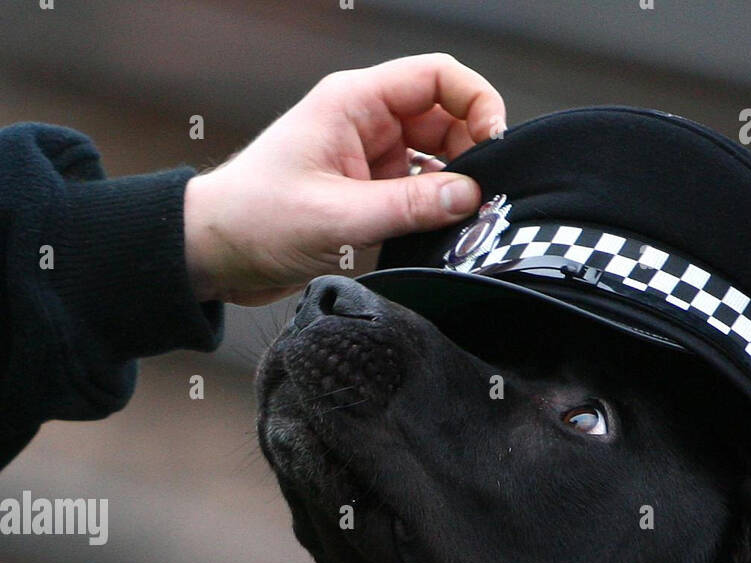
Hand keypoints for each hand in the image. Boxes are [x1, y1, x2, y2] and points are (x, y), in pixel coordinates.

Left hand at [183, 52, 505, 304]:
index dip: (476, 102)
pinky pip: (418, 193)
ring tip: (464, 220)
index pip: (436, 77)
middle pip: (445, 118)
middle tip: (484, 195)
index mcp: (354, 104)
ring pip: (436, 159)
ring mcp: (368, 160)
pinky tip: (440, 234)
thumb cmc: (254, 220)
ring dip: (454, 186)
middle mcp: (365, 124)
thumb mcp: (337, 217)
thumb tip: (469, 196)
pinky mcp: (367, 195)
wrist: (213, 253)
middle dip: (472, 152)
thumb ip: (407, 208)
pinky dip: (435, 210)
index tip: (494, 145)